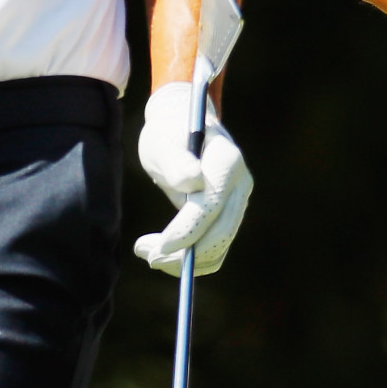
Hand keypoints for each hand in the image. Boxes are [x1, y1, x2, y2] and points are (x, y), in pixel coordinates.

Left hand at [133, 82, 252, 275]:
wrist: (181, 127)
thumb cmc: (168, 133)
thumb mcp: (163, 142)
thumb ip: (176, 161)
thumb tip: (193, 181)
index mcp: (227, 161)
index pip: (212, 205)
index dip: (187, 231)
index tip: (158, 248)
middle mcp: (240, 184)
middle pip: (221, 233)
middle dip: (184, 253)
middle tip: (146, 256)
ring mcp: (238, 202)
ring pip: (219, 248)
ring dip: (184, 260)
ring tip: (146, 251)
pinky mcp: (229, 216)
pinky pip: (215, 249)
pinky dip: (190, 258)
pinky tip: (163, 250)